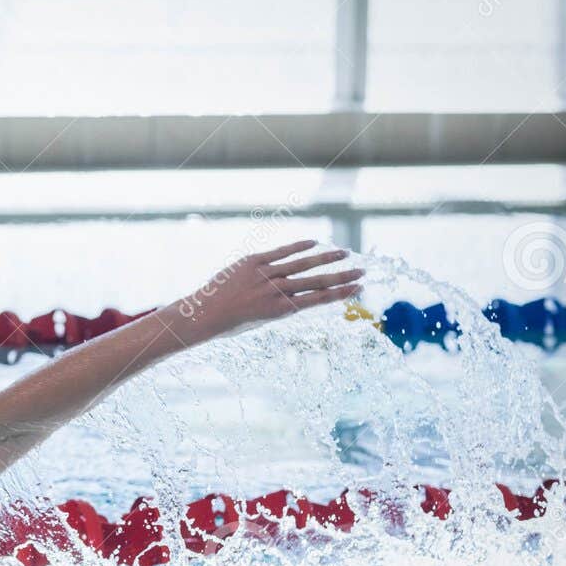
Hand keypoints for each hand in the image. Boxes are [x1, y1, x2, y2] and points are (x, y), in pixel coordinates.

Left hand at [173, 240, 364, 341]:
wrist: (202, 314)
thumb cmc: (231, 322)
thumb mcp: (261, 320)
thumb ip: (280, 306)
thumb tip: (296, 295)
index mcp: (279, 311)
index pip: (317, 300)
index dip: (339, 294)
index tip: (358, 289)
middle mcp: (275, 292)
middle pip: (316, 282)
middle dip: (341, 277)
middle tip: (362, 272)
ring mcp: (264, 276)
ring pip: (302, 265)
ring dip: (326, 259)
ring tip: (345, 254)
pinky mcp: (252, 262)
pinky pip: (279, 253)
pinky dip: (298, 247)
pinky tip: (315, 243)